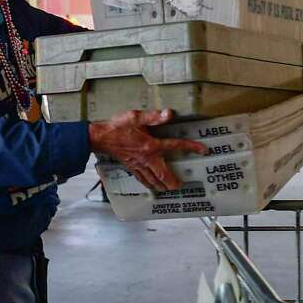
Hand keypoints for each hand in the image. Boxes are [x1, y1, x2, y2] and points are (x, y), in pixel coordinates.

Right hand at [88, 109, 208, 191]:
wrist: (99, 137)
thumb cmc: (116, 126)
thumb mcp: (135, 117)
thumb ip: (153, 117)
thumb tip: (168, 113)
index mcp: (150, 145)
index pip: (175, 146)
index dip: (190, 147)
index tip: (202, 150)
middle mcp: (146, 158)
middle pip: (163, 174)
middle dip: (173, 181)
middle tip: (180, 186)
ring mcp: (138, 164)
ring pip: (153, 179)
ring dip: (162, 185)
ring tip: (168, 189)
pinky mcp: (130, 166)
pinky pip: (141, 178)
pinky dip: (148, 184)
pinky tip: (150, 186)